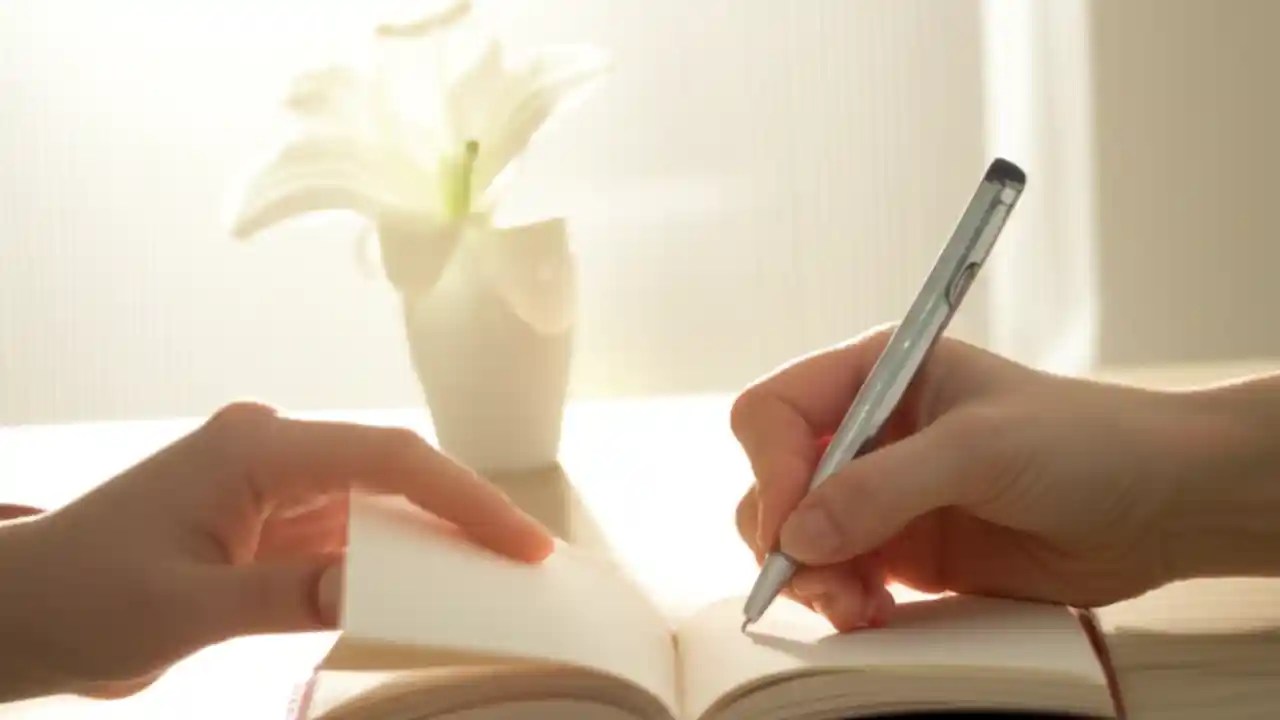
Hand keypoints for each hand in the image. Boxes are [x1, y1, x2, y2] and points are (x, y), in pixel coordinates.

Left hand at [0, 402, 553, 701]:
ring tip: (489, 581)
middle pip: (392, 476)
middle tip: (526, 565)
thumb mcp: (186, 607)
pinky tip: (423, 591)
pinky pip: (345, 537)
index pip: (386, 460)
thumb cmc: (83, 598)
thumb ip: (287, 594)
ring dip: (428, 544)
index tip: (520, 543)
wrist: (19, 612)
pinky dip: (387, 565)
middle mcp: (269, 453)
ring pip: (374, 508)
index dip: (463, 498)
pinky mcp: (267, 522)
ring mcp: (269, 486)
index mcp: (253, 451)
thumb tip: (377, 592)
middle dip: (461, 518)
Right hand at [730, 327, 1273, 631]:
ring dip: (811, 577)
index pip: (774, 412)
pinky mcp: (902, 551)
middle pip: (773, 481)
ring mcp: (881, 495)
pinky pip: (837, 579)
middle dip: (785, 534)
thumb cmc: (1083, 443)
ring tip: (857, 603)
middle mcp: (867, 432)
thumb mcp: (979, 449)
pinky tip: (876, 613)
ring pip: (796, 539)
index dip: (773, 466)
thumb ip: (882, 488)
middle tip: (820, 577)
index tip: (794, 522)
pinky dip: (841, 602)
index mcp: (875, 374)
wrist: (1160, 506)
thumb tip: (796, 537)